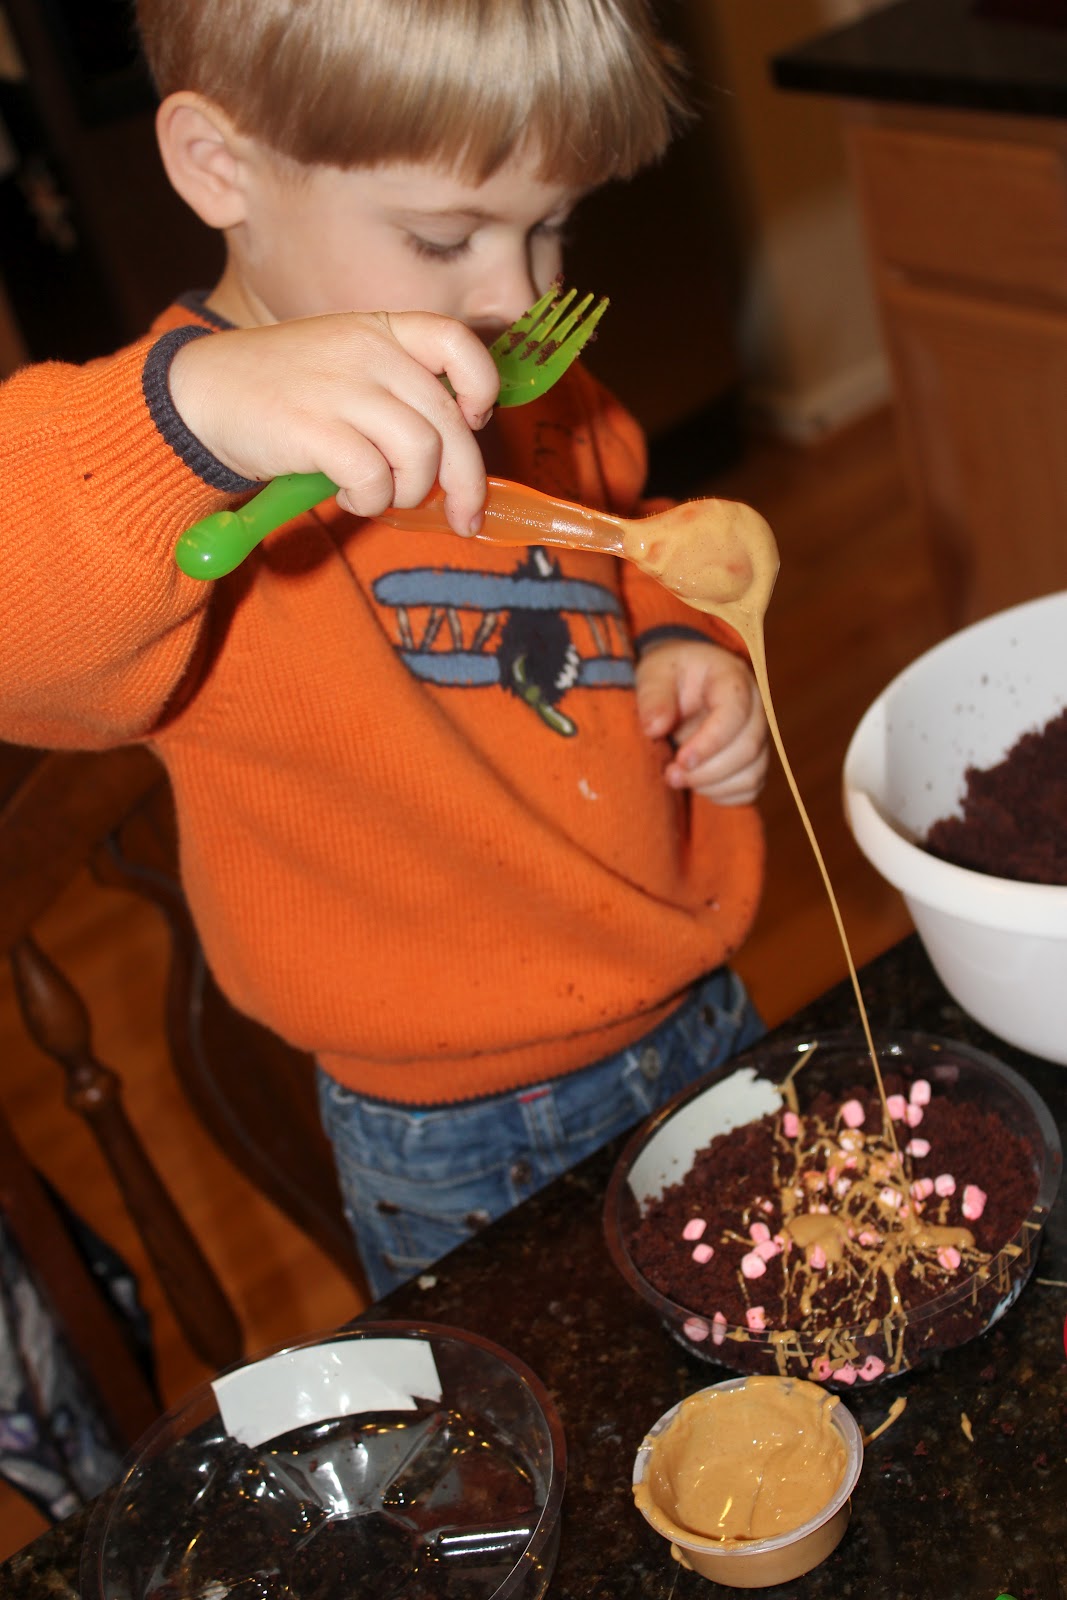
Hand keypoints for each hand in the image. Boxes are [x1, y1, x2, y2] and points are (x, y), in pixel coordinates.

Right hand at [167, 310, 498, 535]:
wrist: (202, 394)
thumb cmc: (282, 391)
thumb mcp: (344, 365)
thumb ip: (396, 392)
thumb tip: (454, 456)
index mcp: (380, 329)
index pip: (457, 342)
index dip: (480, 387)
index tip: (475, 422)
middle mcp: (367, 352)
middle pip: (449, 422)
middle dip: (466, 482)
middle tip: (464, 517)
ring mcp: (341, 387)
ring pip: (420, 453)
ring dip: (410, 491)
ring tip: (381, 495)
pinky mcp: (314, 428)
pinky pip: (374, 477)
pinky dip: (371, 500)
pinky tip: (350, 497)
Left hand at [635, 638, 768, 804]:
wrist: (679, 683)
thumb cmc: (668, 675)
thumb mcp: (654, 674)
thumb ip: (653, 696)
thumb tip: (654, 728)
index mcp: (732, 679)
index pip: (736, 713)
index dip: (711, 742)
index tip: (680, 759)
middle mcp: (754, 708)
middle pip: (748, 748)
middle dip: (707, 771)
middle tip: (670, 775)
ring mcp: (757, 736)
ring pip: (751, 774)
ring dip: (712, 786)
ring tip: (678, 779)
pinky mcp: (753, 760)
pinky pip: (748, 788)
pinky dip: (721, 795)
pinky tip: (695, 783)